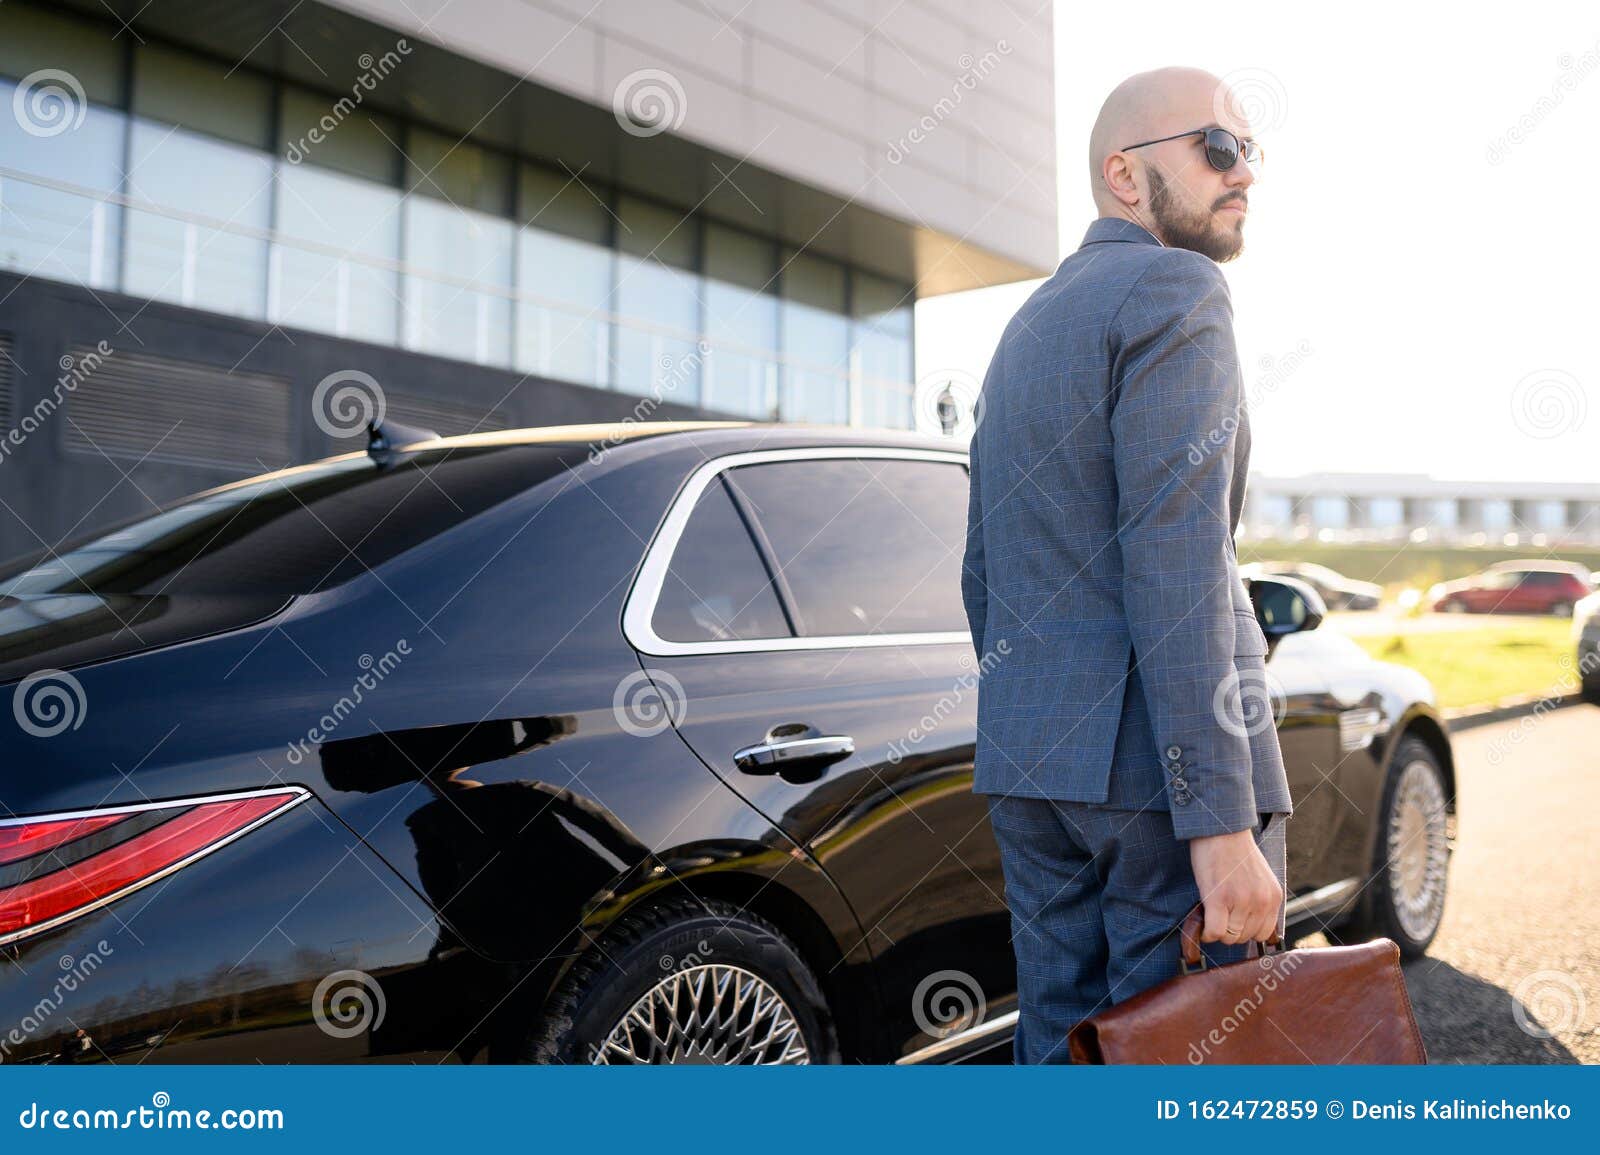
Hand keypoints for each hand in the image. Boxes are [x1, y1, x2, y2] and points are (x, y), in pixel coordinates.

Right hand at [1188, 828, 1281, 944]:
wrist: (1220, 829)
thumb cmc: (1234, 850)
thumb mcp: (1258, 877)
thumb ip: (1258, 899)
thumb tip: (1247, 926)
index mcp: (1273, 896)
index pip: (1263, 934)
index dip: (1246, 931)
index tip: (1234, 923)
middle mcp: (1261, 901)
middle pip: (1245, 937)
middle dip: (1230, 931)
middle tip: (1219, 917)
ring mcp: (1241, 900)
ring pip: (1229, 937)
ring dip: (1217, 930)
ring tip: (1210, 915)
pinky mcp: (1219, 898)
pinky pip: (1214, 931)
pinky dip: (1207, 932)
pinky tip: (1203, 924)